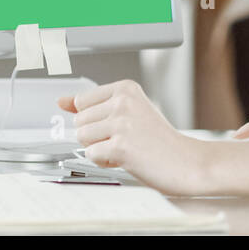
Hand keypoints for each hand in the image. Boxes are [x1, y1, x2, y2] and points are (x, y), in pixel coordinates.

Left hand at [57, 79, 200, 194]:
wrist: (187, 161)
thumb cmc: (159, 140)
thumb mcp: (128, 113)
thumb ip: (93, 105)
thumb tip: (61, 101)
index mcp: (126, 87)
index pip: (81, 101)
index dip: (95, 120)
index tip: (116, 125)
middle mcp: (123, 101)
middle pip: (79, 120)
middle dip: (96, 135)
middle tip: (125, 139)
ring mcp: (122, 123)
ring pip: (82, 138)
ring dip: (99, 149)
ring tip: (125, 148)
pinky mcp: (121, 146)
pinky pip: (91, 155)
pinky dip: (106, 162)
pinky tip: (127, 159)